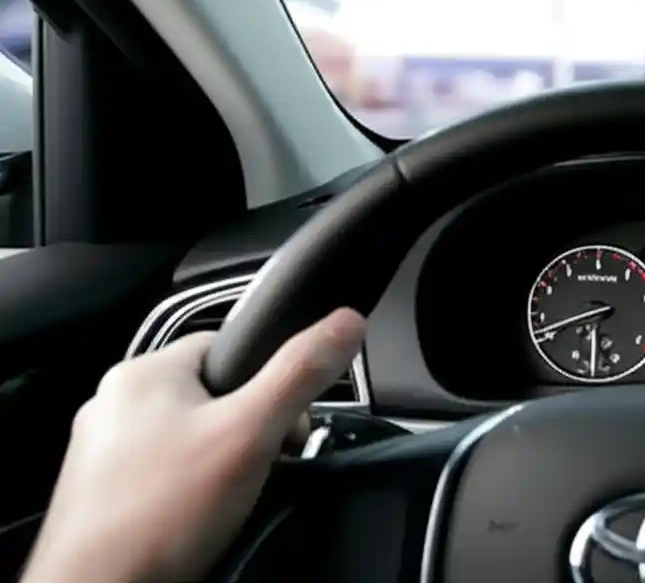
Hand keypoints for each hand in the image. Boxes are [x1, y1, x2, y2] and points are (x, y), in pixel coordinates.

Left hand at [21, 308, 365, 582]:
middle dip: (246, 433)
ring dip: (219, 465)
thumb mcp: (250, 434)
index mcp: (141, 374)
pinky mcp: (101, 496)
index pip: (225, 347)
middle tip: (257, 468)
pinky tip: (198, 521)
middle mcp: (113, 407)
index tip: (283, 422)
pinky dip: (188, 496)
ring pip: (189, 441)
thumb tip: (342, 324)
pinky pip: (165, 478)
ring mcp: (102, 454)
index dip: (269, 381)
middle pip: (211, 398)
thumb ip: (298, 374)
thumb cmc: (157, 519)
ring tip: (226, 499)